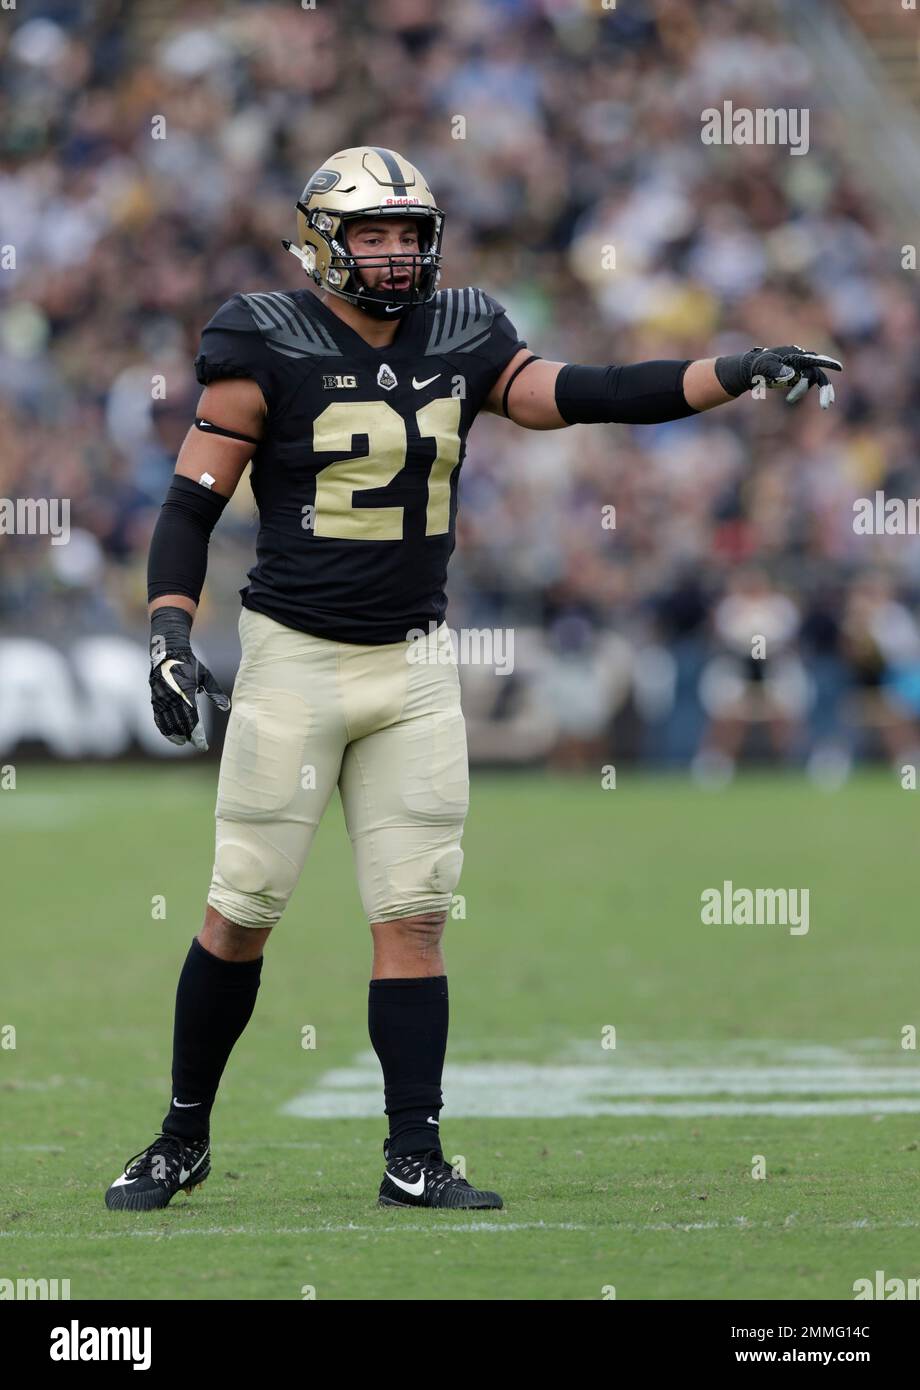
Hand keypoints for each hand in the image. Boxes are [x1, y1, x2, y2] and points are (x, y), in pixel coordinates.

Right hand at [149, 606, 229, 751]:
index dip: (197, 735)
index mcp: (187, 694)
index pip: (193, 721)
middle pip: (180, 724)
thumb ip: (216, 693)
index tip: (203, 745)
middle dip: (187, 736)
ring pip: (167, 723)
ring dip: (174, 735)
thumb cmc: (190, 665)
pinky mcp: (155, 698)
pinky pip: (158, 717)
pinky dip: (163, 728)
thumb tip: (227, 707)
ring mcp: (162, 699)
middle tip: (195, 743)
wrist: (169, 652)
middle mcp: (173, 698)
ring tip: (182, 742)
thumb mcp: (206, 677)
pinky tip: (170, 734)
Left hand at [715, 344, 842, 408]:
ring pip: (818, 381)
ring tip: (818, 405)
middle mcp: (803, 361)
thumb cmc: (759, 365)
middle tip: (827, 404)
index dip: (826, 363)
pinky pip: (811, 385)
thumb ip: (776, 369)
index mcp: (796, 355)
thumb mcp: (764, 366)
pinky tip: (825, 404)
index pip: (813, 360)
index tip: (839, 368)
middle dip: (825, 388)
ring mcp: (803, 369)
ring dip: (822, 393)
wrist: (754, 369)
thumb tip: (791, 375)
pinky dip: (819, 394)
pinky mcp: (801, 377)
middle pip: (819, 374)